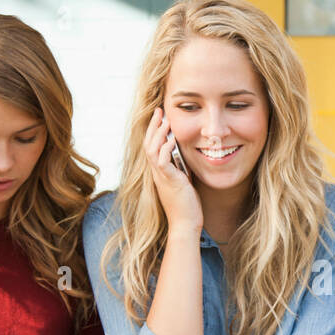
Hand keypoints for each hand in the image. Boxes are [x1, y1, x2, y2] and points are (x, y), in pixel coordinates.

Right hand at [143, 107, 201, 233]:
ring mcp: (161, 177)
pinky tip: (172, 138)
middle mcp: (157, 173)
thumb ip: (182, 168)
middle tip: (160, 110)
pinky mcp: (169, 181)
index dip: (154, 131)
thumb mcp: (184, 181)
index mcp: (160, 172)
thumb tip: (187, 155)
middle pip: (148, 144)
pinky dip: (166, 148)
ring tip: (166, 120)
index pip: (152, 147)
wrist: (185, 224)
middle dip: (154, 126)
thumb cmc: (187, 206)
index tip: (161, 117)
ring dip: (158, 133)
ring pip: (152, 150)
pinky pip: (162, 161)